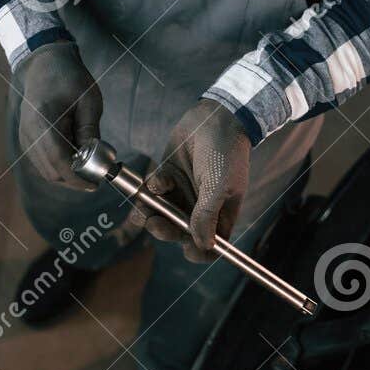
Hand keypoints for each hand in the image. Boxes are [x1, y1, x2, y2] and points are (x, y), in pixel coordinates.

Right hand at [15, 42, 102, 188]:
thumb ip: (90, 132)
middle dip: (75, 179)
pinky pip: (42, 162)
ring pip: (45, 170)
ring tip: (89, 161)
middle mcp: (28, 133)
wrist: (43, 64)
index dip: (77, 179)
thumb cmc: (68, 78)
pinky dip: (59, 165)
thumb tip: (96, 160)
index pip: (59, 162)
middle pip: (50, 172)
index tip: (95, 185)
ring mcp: (24, 137)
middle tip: (98, 173)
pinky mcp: (26, 139)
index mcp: (43, 122)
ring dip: (67, 173)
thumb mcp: (89, 101)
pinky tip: (75, 154)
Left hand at [128, 100, 250, 262]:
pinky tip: (159, 178)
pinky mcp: (167, 177)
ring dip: (149, 214)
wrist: (216, 118)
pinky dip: (151, 188)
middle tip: (155, 223)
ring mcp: (182, 193)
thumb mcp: (220, 187)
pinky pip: (153, 192)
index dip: (197, 251)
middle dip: (164, 231)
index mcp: (220, 215)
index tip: (186, 246)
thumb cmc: (226, 153)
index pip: (209, 245)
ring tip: (144, 206)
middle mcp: (200, 208)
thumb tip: (203, 245)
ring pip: (161, 215)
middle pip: (179, 233)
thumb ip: (207, 216)